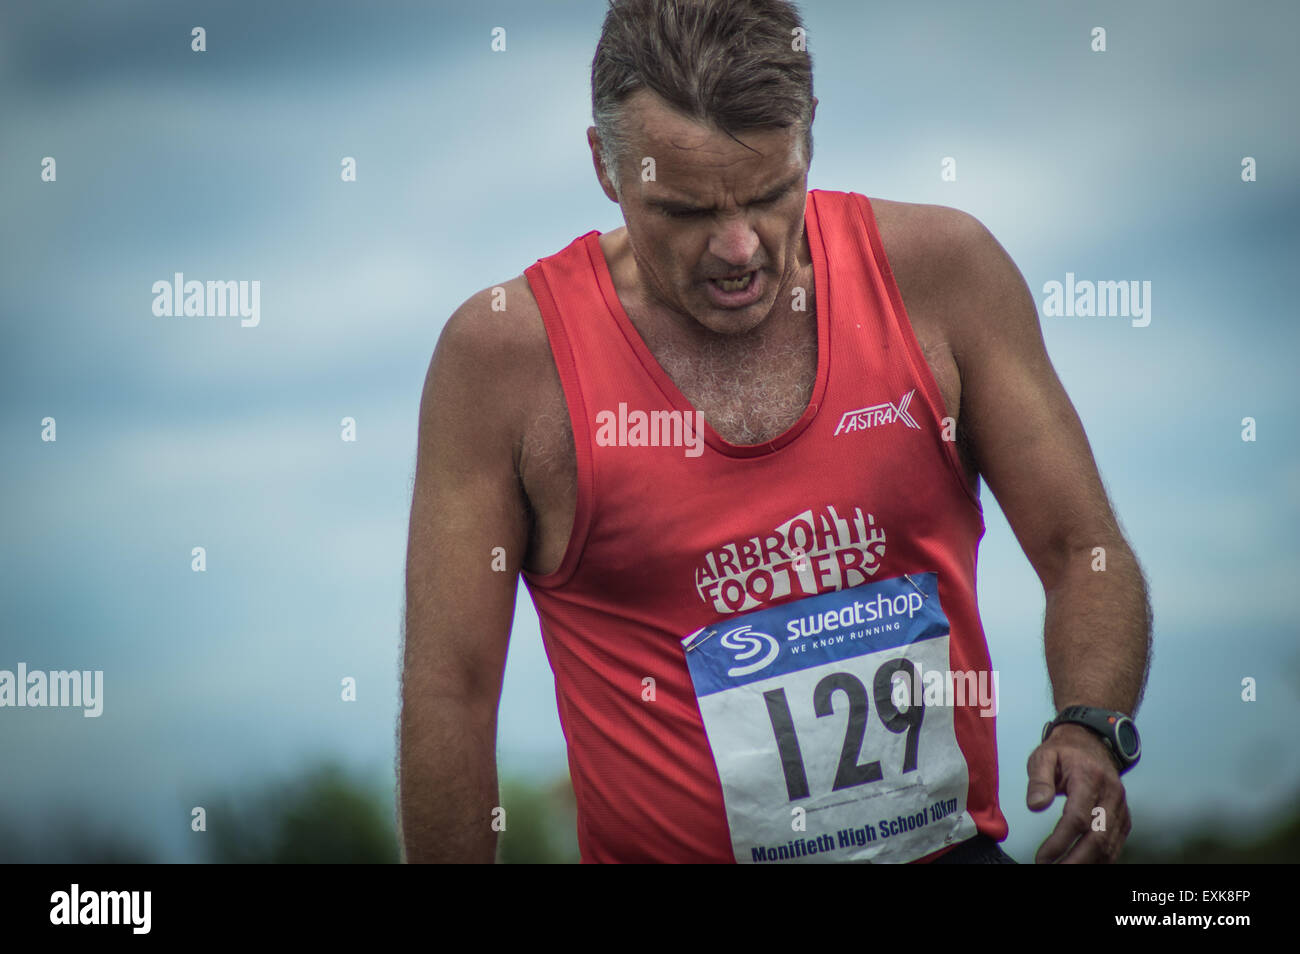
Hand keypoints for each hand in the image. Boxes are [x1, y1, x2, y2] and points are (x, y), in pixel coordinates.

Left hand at [1026, 722, 1131, 862]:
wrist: (1092, 742)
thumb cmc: (1064, 752)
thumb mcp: (1044, 756)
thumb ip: (1039, 781)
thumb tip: (1035, 806)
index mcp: (1090, 778)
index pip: (1077, 818)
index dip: (1060, 842)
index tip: (1042, 858)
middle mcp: (1111, 795)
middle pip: (1097, 837)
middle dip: (1075, 860)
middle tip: (1052, 872)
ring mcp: (1121, 808)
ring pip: (1109, 845)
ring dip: (1088, 864)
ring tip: (1063, 870)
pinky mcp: (1124, 818)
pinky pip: (1115, 845)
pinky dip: (1101, 860)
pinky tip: (1082, 865)